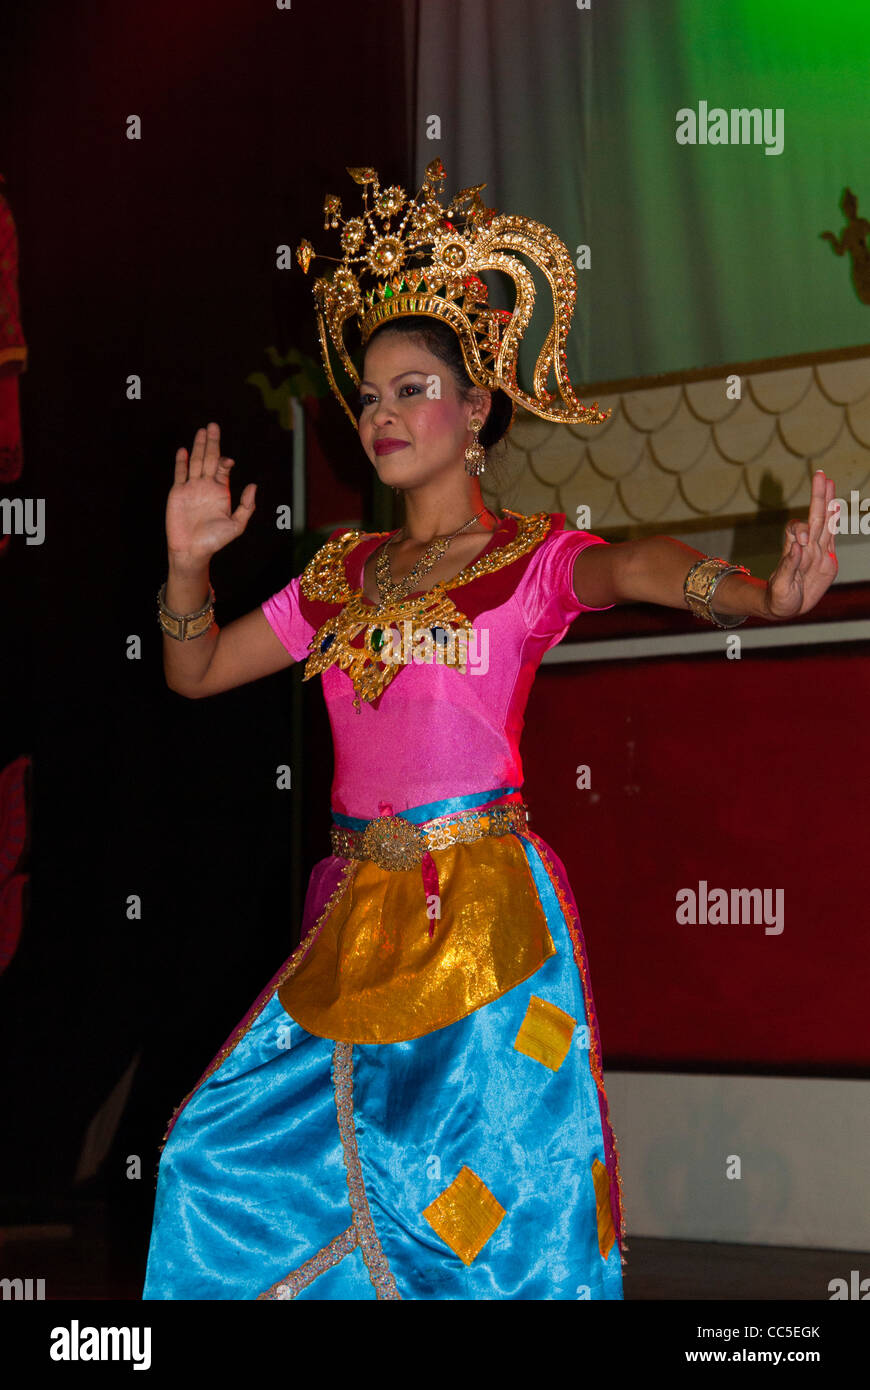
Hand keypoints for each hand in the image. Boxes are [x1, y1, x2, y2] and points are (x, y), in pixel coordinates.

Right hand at [166, 422, 255, 565]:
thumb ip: (246, 507)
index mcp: (221, 491)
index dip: (225, 460)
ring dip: (198, 446)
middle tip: (213, 426)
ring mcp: (191, 488)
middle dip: (212, 443)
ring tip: (201, 431)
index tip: (227, 460)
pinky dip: (181, 462)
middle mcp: (206, 486)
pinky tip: (183, 450)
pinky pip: (180, 473)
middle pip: (209, 459)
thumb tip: (253, 486)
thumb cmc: (215, 541)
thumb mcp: (236, 525)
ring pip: (195, 462)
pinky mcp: (178, 492)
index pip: (223, 468)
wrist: (192, 550)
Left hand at [763, 470, 837, 619]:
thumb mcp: (781, 587)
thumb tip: (798, 547)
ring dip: (827, 503)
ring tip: (829, 483)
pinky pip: (832, 536)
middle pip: (813, 518)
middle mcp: (806, 548)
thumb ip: (788, 567)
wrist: (785, 608)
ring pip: (824, 523)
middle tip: (820, 475)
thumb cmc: (779, 598)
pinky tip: (836, 507)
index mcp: (793, 553)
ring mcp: (818, 552)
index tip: (803, 542)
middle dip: (818, 497)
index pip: (796, 531)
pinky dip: (834, 521)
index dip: (800, 531)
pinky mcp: (828, 560)